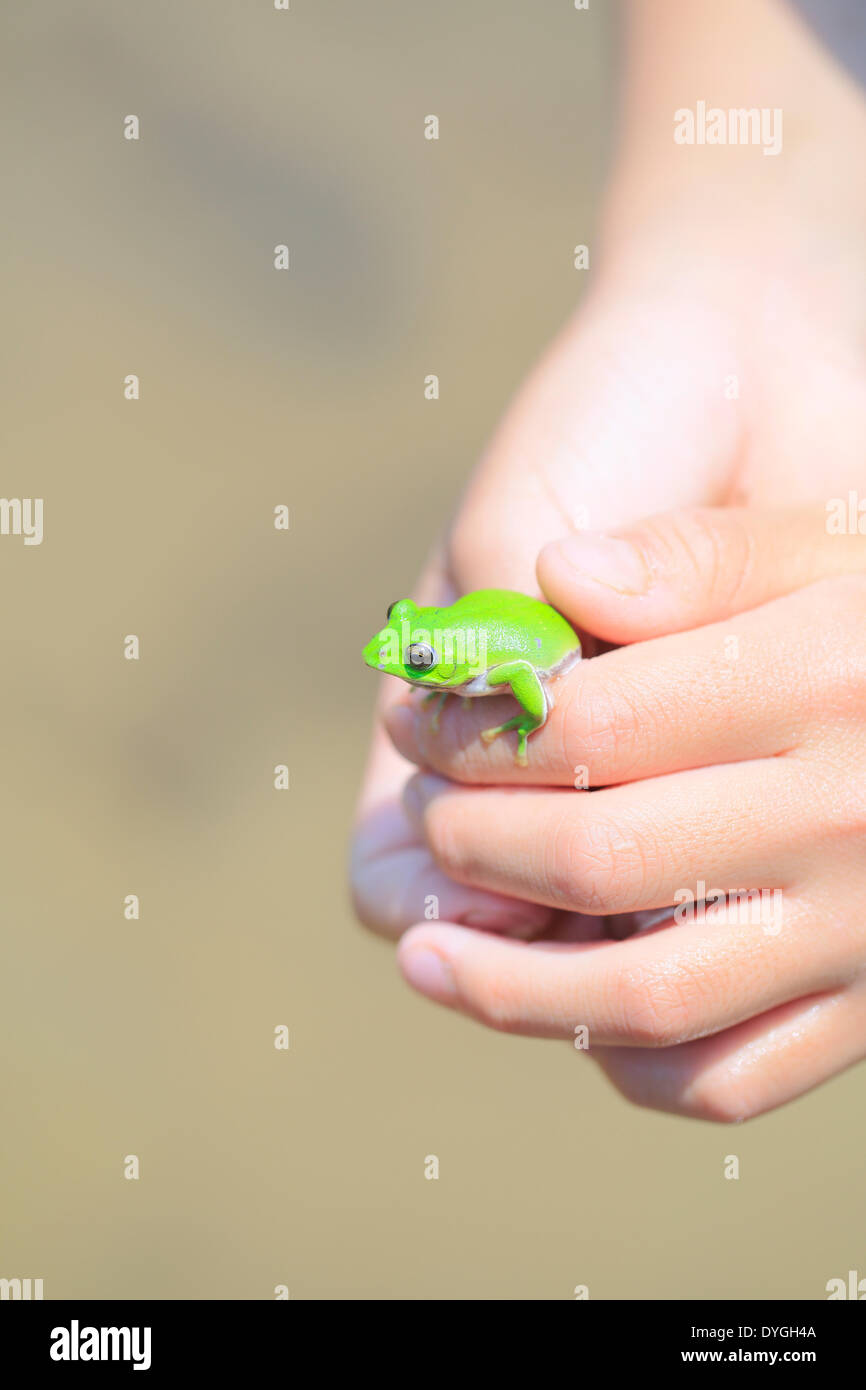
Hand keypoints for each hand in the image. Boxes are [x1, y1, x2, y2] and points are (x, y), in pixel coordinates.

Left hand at [390, 505, 865, 1119]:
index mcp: (823, 681)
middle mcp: (845, 817)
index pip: (592, 726)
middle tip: (429, 811)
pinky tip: (571, 1013)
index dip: (473, 730)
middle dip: (472, 840)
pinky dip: (630, 1060)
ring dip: (508, 986)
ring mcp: (863, 932)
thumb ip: (698, 557)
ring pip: (647, 999)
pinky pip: (730, 1080)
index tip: (421, 722)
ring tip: (426, 955)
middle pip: (598, 858)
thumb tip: (555, 578)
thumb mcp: (829, 548)